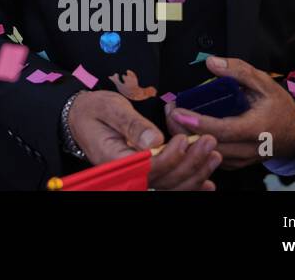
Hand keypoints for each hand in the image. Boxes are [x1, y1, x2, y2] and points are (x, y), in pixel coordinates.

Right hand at [66, 90, 218, 189]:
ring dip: (195, 173)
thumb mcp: (110, 108)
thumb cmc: (94, 110)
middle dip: (190, 164)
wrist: (81, 118)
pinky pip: (169, 185)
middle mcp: (126, 175)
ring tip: (213, 155)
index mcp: (113, 159)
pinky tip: (207, 182)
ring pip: (170, 186)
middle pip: (164, 180)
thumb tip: (154, 140)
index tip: (184, 140)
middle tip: (209, 143)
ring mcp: (136, 177)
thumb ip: (132, 124)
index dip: (169, 158)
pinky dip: (190, 185)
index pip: (147, 168)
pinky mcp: (145, 175)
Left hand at [165, 56, 294, 169]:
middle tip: (170, 111)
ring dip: (188, 139)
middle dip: (185, 131)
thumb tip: (212, 62)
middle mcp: (250, 148)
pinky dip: (197, 146)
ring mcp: (243, 159)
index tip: (178, 112)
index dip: (199, 123)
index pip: (224, 130)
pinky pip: (213, 159)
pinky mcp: (237, 163)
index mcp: (258, 128)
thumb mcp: (264, 82)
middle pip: (211, 146)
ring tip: (174, 118)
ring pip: (209, 155)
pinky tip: (186, 131)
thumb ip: (238, 70)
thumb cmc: (279, 107)